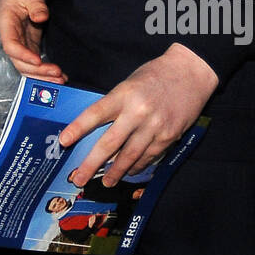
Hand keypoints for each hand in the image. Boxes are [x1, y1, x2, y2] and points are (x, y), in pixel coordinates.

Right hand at [0, 0, 65, 80]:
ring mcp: (21, 42)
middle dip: (37, 71)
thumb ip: (35, 4)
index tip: (38, 60)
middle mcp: (11, 37)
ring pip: (27, 66)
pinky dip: (45, 71)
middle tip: (57, 73)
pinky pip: (35, 62)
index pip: (11, 45)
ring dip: (42, 75)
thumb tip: (41, 17)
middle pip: (19, 61)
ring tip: (60, 79)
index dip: (23, 55)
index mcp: (6, 25)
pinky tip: (59, 75)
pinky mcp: (30, 44)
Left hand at [60, 43, 218, 187]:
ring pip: (130, 156)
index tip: (63, 142)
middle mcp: (138, 112)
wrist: (191, 72)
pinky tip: (128, 172)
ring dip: (116, 172)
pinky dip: (137, 166)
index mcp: (124, 94)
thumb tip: (98, 129)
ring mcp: (155, 126)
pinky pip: (149, 157)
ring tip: (105, 182)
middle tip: (79, 178)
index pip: (95, 113)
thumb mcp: (130, 83)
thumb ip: (115, 104)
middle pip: (110, 143)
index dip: (78, 129)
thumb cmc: (155, 75)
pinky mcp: (169, 136)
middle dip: (92, 164)